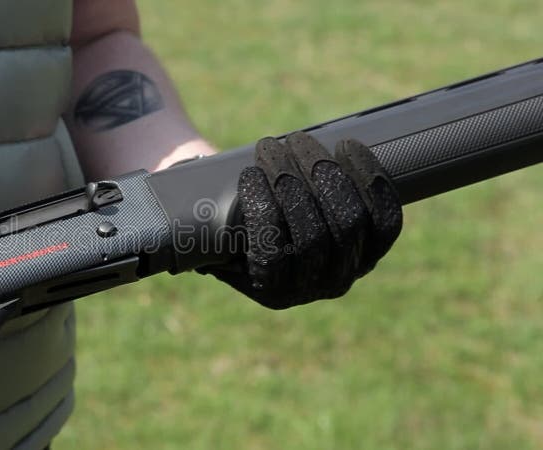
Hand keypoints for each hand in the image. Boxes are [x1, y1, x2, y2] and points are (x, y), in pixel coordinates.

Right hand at [205, 132, 402, 308]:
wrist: (267, 225)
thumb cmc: (228, 221)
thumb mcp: (207, 229)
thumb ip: (198, 225)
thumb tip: (164, 216)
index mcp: (272, 290)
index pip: (276, 258)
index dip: (265, 214)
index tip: (246, 174)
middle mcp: (316, 287)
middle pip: (319, 236)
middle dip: (295, 183)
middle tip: (272, 146)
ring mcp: (352, 266)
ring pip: (352, 222)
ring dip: (327, 173)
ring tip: (299, 141)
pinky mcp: (376, 242)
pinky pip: (384, 215)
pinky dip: (368, 177)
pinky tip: (348, 147)